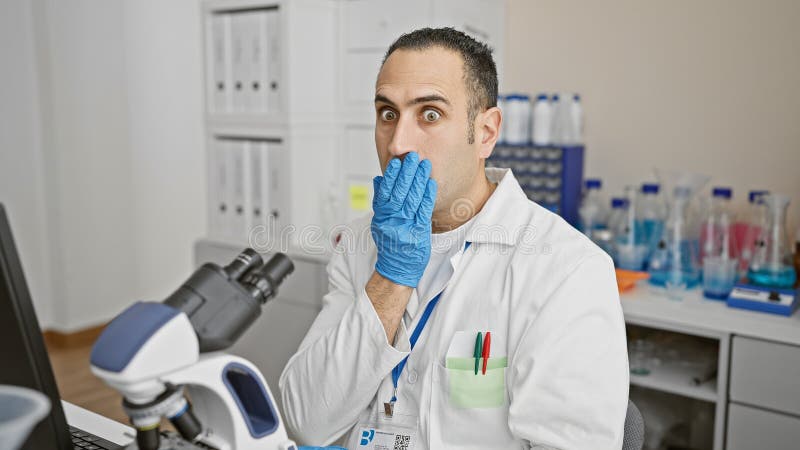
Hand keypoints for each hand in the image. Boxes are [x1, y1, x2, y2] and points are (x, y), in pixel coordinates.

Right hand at [371, 152, 436, 286]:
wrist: (397, 268)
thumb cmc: (390, 244)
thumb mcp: (379, 222)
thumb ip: (380, 201)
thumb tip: (378, 180)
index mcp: (381, 217)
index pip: (385, 193)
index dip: (391, 177)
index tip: (396, 162)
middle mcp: (392, 221)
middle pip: (399, 193)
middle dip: (407, 173)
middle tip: (413, 157)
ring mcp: (405, 227)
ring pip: (412, 200)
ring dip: (419, 180)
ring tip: (424, 165)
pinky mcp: (419, 233)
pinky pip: (424, 211)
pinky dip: (427, 196)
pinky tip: (430, 183)